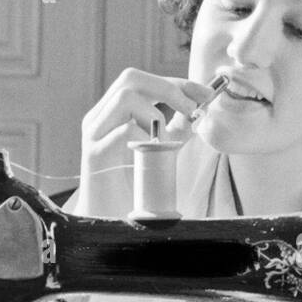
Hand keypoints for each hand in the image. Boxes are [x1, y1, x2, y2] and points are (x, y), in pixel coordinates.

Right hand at [74, 68, 215, 216]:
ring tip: (167, 136)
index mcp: (114, 113)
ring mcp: (94, 134)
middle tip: (193, 109)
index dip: (178, 84)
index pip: (145, 82)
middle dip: (169, 88)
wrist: (108, 222)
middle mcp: (100, 118)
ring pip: (124, 97)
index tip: (207, 93)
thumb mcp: (160, 152)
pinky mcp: (95, 156)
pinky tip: (155, 151)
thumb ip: (175, 131)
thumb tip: (198, 111)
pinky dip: (146, 136)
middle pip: (131, 78)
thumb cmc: (133, 188)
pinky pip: (122, 131)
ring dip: (156, 112)